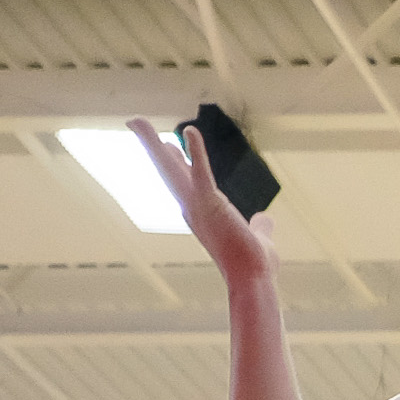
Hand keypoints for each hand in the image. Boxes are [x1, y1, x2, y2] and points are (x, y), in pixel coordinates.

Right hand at [134, 119, 280, 291]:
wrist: (253, 278)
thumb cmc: (253, 264)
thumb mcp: (257, 237)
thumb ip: (260, 225)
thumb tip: (265, 219)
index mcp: (201, 212)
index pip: (183, 180)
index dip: (174, 160)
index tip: (165, 144)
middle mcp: (192, 207)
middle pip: (166, 170)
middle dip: (150, 145)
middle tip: (135, 123)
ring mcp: (198, 205)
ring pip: (170, 168)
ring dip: (152, 142)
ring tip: (136, 120)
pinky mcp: (212, 203)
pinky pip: (201, 172)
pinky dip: (196, 151)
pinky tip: (190, 130)